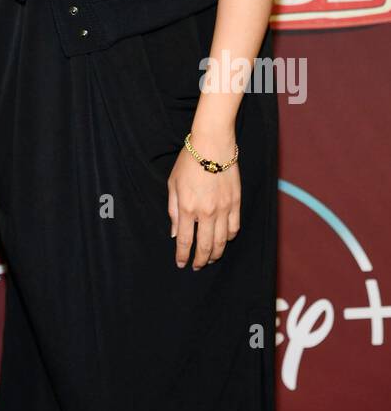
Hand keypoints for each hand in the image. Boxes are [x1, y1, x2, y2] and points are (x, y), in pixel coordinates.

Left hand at [167, 130, 240, 269]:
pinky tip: (224, 240)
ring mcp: (223, 209)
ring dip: (216, 254)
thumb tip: (174, 232)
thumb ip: (173, 210)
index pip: (185, 241)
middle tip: (196, 266)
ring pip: (222, 241)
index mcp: (188, 208)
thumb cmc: (189, 161)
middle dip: (200, 260)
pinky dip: (229, 238)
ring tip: (210, 258)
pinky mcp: (236, 203)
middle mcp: (206, 212)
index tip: (181, 263)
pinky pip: (234, 228)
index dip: (183, 256)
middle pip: (205, 246)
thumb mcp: (173, 184)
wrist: (212, 145)